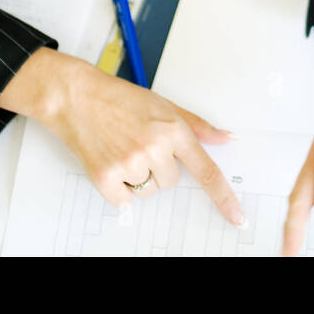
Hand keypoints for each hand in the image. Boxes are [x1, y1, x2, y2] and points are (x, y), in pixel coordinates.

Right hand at [3, 49, 244, 224]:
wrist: (76, 96)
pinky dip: (117, 188)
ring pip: (148, 191)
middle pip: (171, 182)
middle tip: (139, 143)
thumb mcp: (164, 105)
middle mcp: (154, 147)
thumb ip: (197, 126)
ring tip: (122, 148)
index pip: (205, 170)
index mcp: (173, 129)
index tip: (236, 217)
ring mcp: (129, 163)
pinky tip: (110, 161)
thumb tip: (227, 139)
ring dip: (138, 177)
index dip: (223, 197)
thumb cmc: (119, 98)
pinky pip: (124, 201)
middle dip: (159, 167)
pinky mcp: (105, 177)